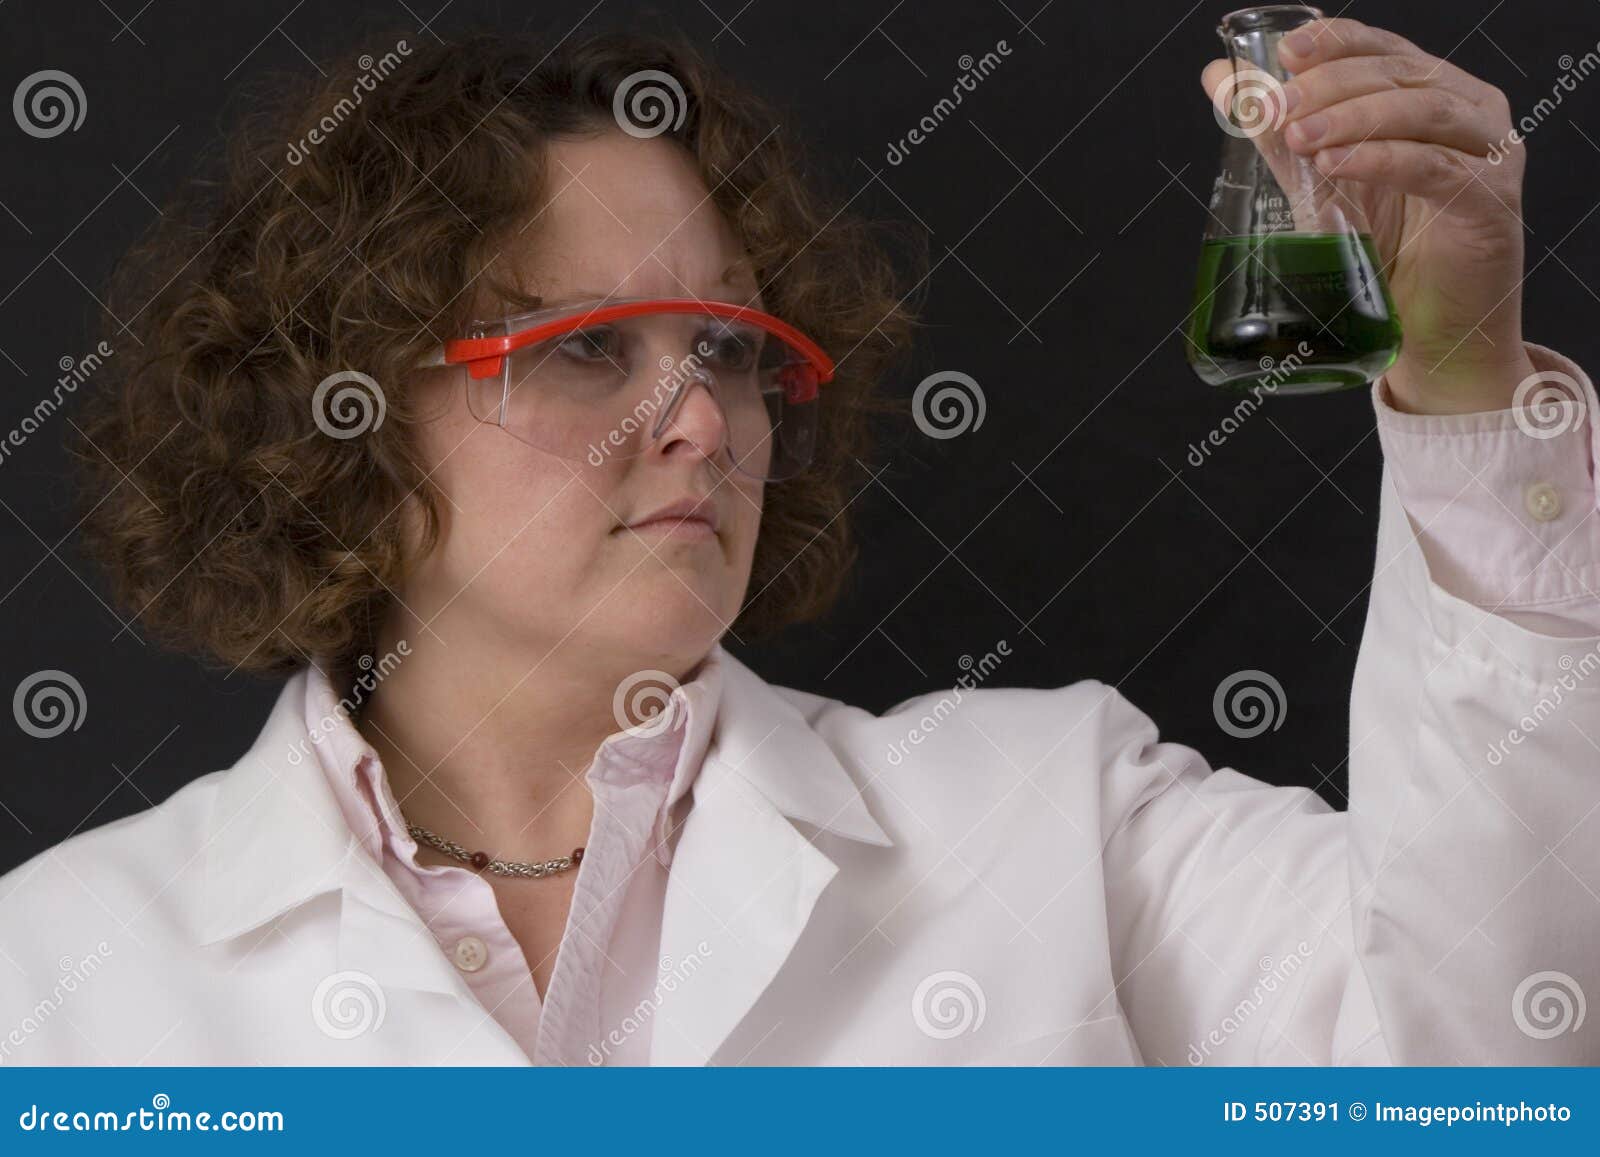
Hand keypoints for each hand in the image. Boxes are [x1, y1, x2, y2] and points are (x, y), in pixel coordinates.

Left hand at [1202, 17, 1534, 414]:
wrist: (1431, 336)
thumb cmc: (1385, 258)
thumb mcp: (1322, 186)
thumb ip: (1279, 134)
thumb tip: (1221, 82)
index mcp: (1432, 97)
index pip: (1385, 49)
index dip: (1337, 41)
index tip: (1287, 51)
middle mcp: (1468, 114)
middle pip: (1401, 74)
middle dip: (1331, 84)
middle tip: (1276, 106)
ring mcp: (1487, 155)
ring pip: (1422, 110)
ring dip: (1352, 117)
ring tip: (1298, 136)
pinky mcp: (1490, 203)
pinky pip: (1434, 167)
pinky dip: (1381, 159)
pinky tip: (1336, 164)